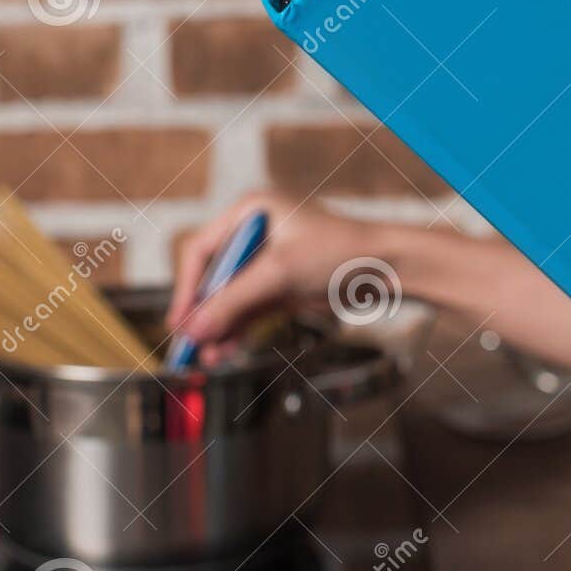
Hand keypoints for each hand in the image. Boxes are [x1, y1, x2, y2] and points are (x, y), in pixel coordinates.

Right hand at [167, 191, 367, 359]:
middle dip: (202, 312)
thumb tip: (194, 329)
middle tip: (188, 346)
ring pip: (231, 298)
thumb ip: (234, 301)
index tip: (180, 320)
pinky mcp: (283, 286)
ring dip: (218, 327)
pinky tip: (225, 351)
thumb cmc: (340, 253)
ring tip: (207, 358)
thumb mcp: (280, 274)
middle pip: (214, 277)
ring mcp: (269, 262)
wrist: (390, 267)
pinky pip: (250, 310)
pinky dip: (238, 329)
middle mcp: (256, 234)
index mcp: (250, 212)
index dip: (187, 286)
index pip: (202, 248)